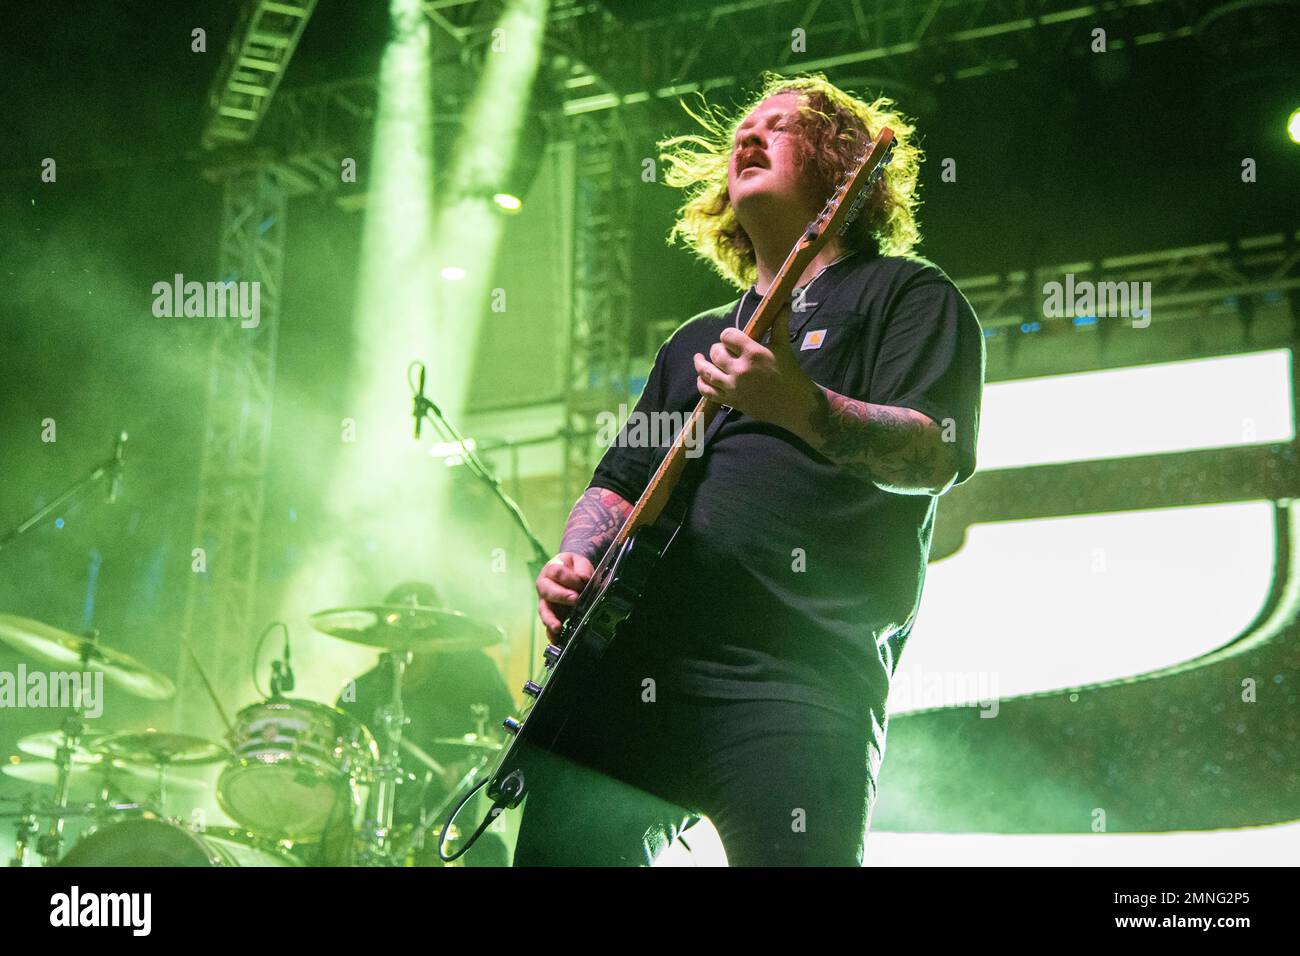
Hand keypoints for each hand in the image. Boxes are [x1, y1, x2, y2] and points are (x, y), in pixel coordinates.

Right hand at [535, 552, 593, 643]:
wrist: (571, 572)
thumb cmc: (573, 567)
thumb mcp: (579, 562)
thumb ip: (582, 568)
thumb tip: (584, 579)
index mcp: (551, 570)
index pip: (556, 572)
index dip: (569, 578)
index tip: (582, 582)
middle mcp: (544, 586)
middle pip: (547, 591)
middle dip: (561, 596)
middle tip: (575, 599)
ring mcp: (546, 601)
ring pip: (544, 610)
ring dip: (550, 619)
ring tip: (557, 627)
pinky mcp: (551, 614)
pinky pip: (548, 623)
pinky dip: (550, 632)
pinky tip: (555, 639)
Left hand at [693, 302, 816, 431]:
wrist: (793, 404)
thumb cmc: (790, 373)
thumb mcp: (784, 346)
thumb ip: (779, 323)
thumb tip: (784, 302)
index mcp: (753, 353)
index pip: (728, 335)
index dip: (727, 335)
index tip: (731, 338)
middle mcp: (740, 369)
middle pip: (716, 353)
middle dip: (717, 349)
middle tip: (722, 350)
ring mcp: (733, 386)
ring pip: (707, 372)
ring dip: (700, 364)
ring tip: (698, 359)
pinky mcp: (731, 400)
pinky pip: (708, 392)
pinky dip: (702, 384)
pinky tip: (701, 378)